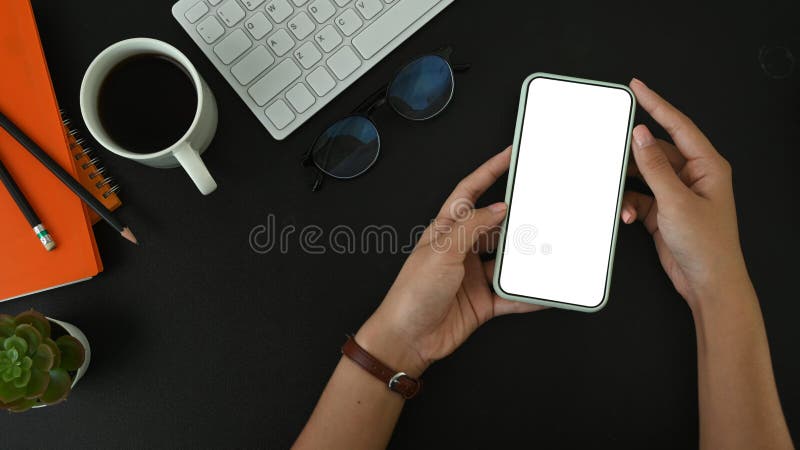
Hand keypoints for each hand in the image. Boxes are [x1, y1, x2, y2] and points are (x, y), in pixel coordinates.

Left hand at [356, 147, 543, 376]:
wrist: (407, 339)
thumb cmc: (412, 294)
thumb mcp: (442, 251)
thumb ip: (473, 227)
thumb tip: (499, 208)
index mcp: (445, 231)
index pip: (470, 192)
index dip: (489, 171)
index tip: (509, 155)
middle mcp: (461, 250)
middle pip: (496, 225)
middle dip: (518, 216)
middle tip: (543, 205)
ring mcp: (474, 275)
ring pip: (508, 260)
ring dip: (527, 257)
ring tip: (551, 247)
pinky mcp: (483, 301)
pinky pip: (512, 294)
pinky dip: (528, 294)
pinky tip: (544, 290)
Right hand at [622, 79, 751, 310]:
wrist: (708, 283)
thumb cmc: (707, 245)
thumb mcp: (676, 201)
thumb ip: (654, 166)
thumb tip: (639, 135)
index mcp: (708, 166)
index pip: (678, 125)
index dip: (656, 104)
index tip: (636, 87)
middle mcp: (694, 176)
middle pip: (656, 151)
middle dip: (632, 155)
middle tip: (609, 146)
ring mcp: (678, 194)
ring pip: (644, 176)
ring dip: (628, 186)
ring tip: (614, 189)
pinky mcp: (665, 211)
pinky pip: (640, 198)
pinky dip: (631, 205)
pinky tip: (628, 215)